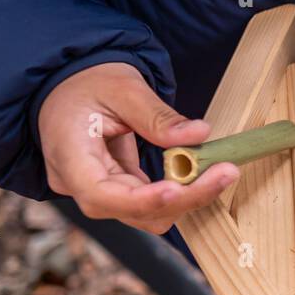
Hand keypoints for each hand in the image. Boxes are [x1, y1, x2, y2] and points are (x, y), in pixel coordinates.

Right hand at [38, 62, 238, 233]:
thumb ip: (158, 116)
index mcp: (68, 154)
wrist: (71, 83)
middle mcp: (76, 182)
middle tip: (225, 174)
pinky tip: (203, 174)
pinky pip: (146, 200)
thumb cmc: (89, 82)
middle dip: (181, 198)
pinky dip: (176, 191)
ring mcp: (94, 189)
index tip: (180, 191)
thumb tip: (198, 134)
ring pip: (142, 212)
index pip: (100, 194)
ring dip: (183, 198)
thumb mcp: (124, 89)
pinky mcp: (114, 187)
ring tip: (220, 173)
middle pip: (129, 209)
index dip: (143, 200)